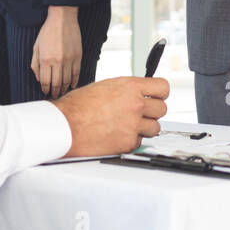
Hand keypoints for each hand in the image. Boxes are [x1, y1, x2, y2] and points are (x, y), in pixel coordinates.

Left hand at [32, 6, 81, 98]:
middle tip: (54, 95)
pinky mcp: (78, 56)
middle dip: (54, 92)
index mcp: (45, 59)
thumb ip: (35, 64)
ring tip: (62, 92)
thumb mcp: (36, 47)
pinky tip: (72, 85)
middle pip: (56, 84)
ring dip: (64, 89)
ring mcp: (69, 59)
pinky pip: (77, 73)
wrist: (63, 18)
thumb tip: (38, 79)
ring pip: (67, 81)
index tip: (45, 92)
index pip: (45, 81)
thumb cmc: (47, 31)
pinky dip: (75, 82)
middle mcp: (57, 61)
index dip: (45, 89)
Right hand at [51, 77, 169, 155]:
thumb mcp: (105, 87)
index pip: (163, 87)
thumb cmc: (78, 106)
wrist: (66, 125)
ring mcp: (133, 125)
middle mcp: (135, 105)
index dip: (160, 93)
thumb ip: (126, 90)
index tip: (157, 97)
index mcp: (130, 87)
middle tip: (141, 114)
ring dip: (145, 128)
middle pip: (162, 109)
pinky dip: (131, 140)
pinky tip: (118, 135)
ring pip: (155, 128)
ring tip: (129, 126)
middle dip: (153, 112)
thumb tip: (138, 93)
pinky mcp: (128, 143)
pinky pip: (140, 142)